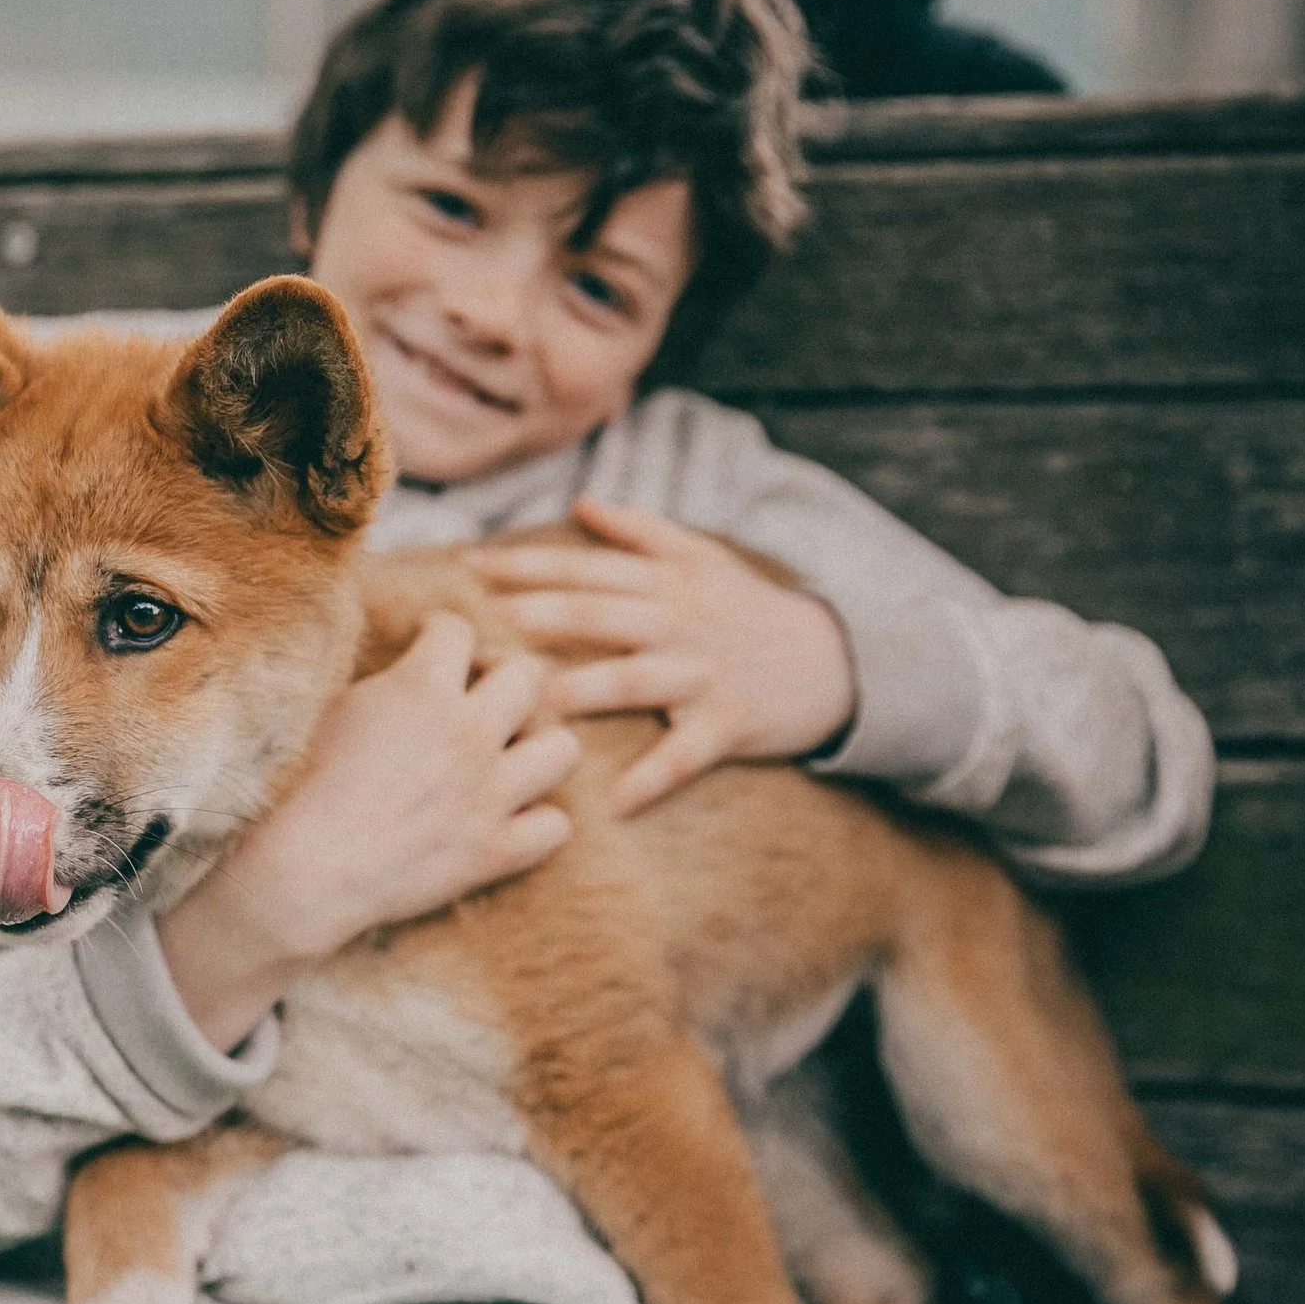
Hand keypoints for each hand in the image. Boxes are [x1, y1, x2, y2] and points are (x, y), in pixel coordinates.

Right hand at [158, 612, 577, 1048]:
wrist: (299, 873)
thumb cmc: (296, 788)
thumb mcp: (331, 711)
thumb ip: (381, 683)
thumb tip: (400, 664)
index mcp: (422, 688)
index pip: (457, 628)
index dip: (440, 633)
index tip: (429, 645)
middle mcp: (470, 733)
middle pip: (531, 674)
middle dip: (505, 679)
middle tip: (479, 700)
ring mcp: (490, 794)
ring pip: (564, 749)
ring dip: (538, 749)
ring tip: (508, 758)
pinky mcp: (495, 851)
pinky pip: (555, 826)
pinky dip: (536, 823)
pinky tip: (507, 820)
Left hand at [467, 499, 855, 815]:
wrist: (834, 660)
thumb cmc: (748, 609)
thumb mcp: (703, 557)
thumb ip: (639, 530)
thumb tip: (580, 501)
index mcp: (665, 582)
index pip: (586, 566)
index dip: (528, 564)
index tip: (470, 565)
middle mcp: (678, 622)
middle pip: (603, 613)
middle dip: (545, 613)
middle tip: (491, 624)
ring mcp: (703, 674)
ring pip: (638, 679)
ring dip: (589, 689)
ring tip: (542, 704)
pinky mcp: (728, 723)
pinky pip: (685, 754)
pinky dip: (652, 779)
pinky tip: (614, 802)